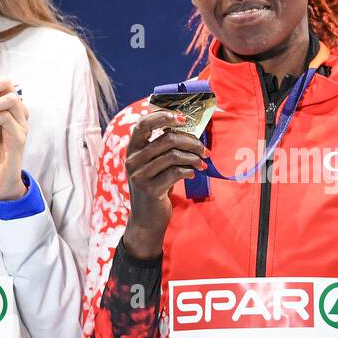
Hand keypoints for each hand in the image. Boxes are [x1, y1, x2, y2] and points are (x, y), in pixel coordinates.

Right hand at [119, 110, 206, 258]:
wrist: (146, 220)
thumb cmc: (155, 187)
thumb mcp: (154, 166)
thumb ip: (164, 149)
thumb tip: (190, 133)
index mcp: (132, 150)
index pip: (143, 124)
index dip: (163, 116)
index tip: (184, 119)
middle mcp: (133, 160)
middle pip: (167, 139)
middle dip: (191, 142)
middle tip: (204, 150)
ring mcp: (140, 175)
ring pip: (173, 156)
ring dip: (193, 158)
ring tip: (201, 163)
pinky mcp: (150, 189)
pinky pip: (175, 173)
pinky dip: (188, 171)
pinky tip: (192, 174)